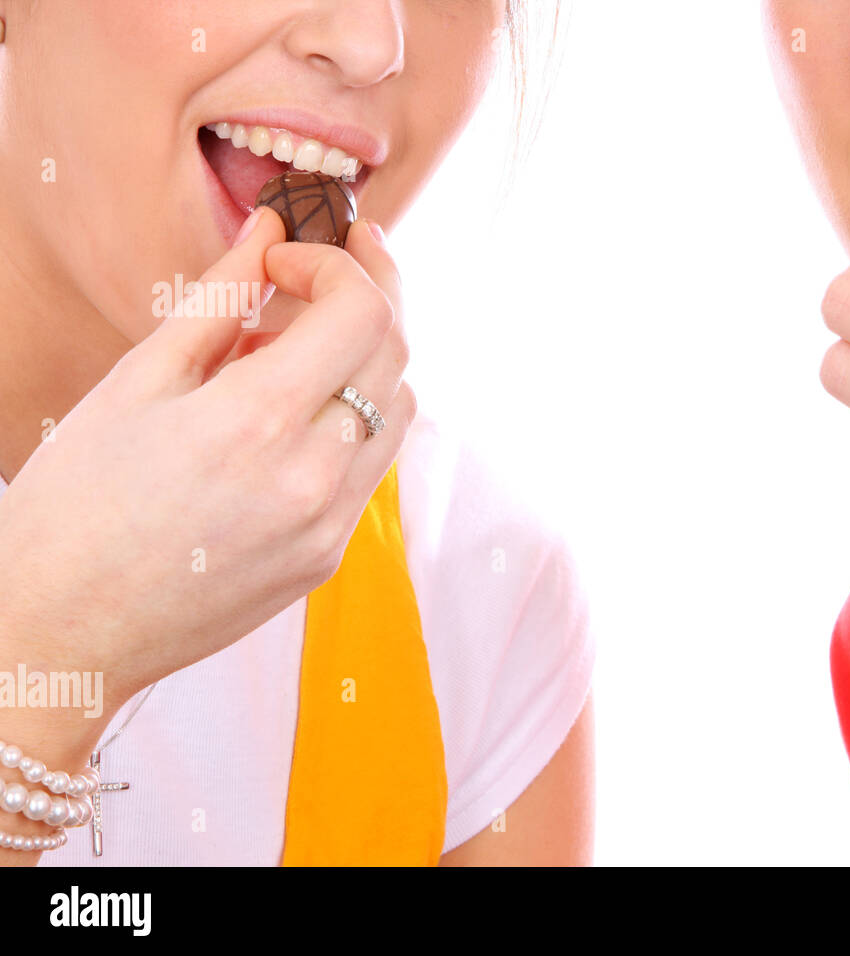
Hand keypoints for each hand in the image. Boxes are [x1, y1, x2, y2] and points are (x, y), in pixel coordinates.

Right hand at [0, 208, 415, 706]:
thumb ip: (219, 299)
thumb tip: (270, 230)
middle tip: (326, 262)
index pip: (363, 311)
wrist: (61, 633)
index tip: (290, 255)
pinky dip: (351, 417)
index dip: (340, 263)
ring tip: (291, 345)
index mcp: (258, 422)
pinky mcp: (328, 558)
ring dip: (365, 358)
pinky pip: (370, 465)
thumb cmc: (74, 503)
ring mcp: (330, 526)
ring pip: (396, 410)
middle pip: (395, 354)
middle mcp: (313, 478)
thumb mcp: (137, 383)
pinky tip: (291, 411)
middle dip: (371, 292)